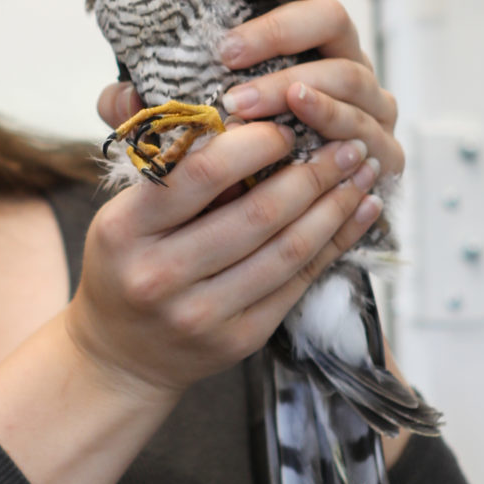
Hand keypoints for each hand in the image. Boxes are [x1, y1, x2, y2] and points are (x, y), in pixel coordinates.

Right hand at [63, 117, 383, 401]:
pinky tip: (359, 214)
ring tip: (363, 173)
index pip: (203, 173)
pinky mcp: (238, 340)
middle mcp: (160, 275)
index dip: (257, 143)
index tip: (288, 127)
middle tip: (347, 143)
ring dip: (336, 205)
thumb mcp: (125, 214)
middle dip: (315, 172)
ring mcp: (201, 313)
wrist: (120, 357)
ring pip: (288, 249)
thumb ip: (175, 174)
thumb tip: (253, 127)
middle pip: (259, 213)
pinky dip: (336, 243)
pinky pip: (298, 283)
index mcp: (125, 229)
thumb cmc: (126, 266)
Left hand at [95, 0, 403, 182]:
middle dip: (280, 31)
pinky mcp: (383, 146)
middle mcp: (344, 59)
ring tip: (243, 104)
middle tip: (226, 55)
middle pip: (332, 16)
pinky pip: (365, 126)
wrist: (285, 227)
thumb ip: (158, 112)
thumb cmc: (242, 162)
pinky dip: (331, 124)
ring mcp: (369, 101)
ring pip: (348, 72)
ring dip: (294, 84)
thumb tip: (120, 96)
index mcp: (305, 38)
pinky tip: (299, 132)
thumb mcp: (194, 130)